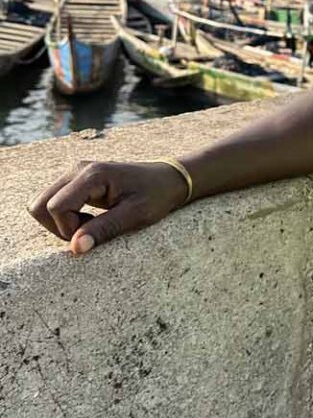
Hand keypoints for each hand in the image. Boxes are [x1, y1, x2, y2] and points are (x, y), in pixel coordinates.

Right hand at [28, 160, 190, 255]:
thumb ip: (104, 229)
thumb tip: (75, 248)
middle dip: (57, 227)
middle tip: (89, 232)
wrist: (168, 178)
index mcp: (92, 175)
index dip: (68, 229)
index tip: (93, 234)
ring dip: (59, 222)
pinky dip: (64, 217)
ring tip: (90, 224)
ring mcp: (74, 173)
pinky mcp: (75, 180)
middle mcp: (78, 169)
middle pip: (39, 204)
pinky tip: (90, 218)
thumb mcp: (135, 215)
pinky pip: (54, 202)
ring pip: (42, 203)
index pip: (56, 207)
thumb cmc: (156, 195)